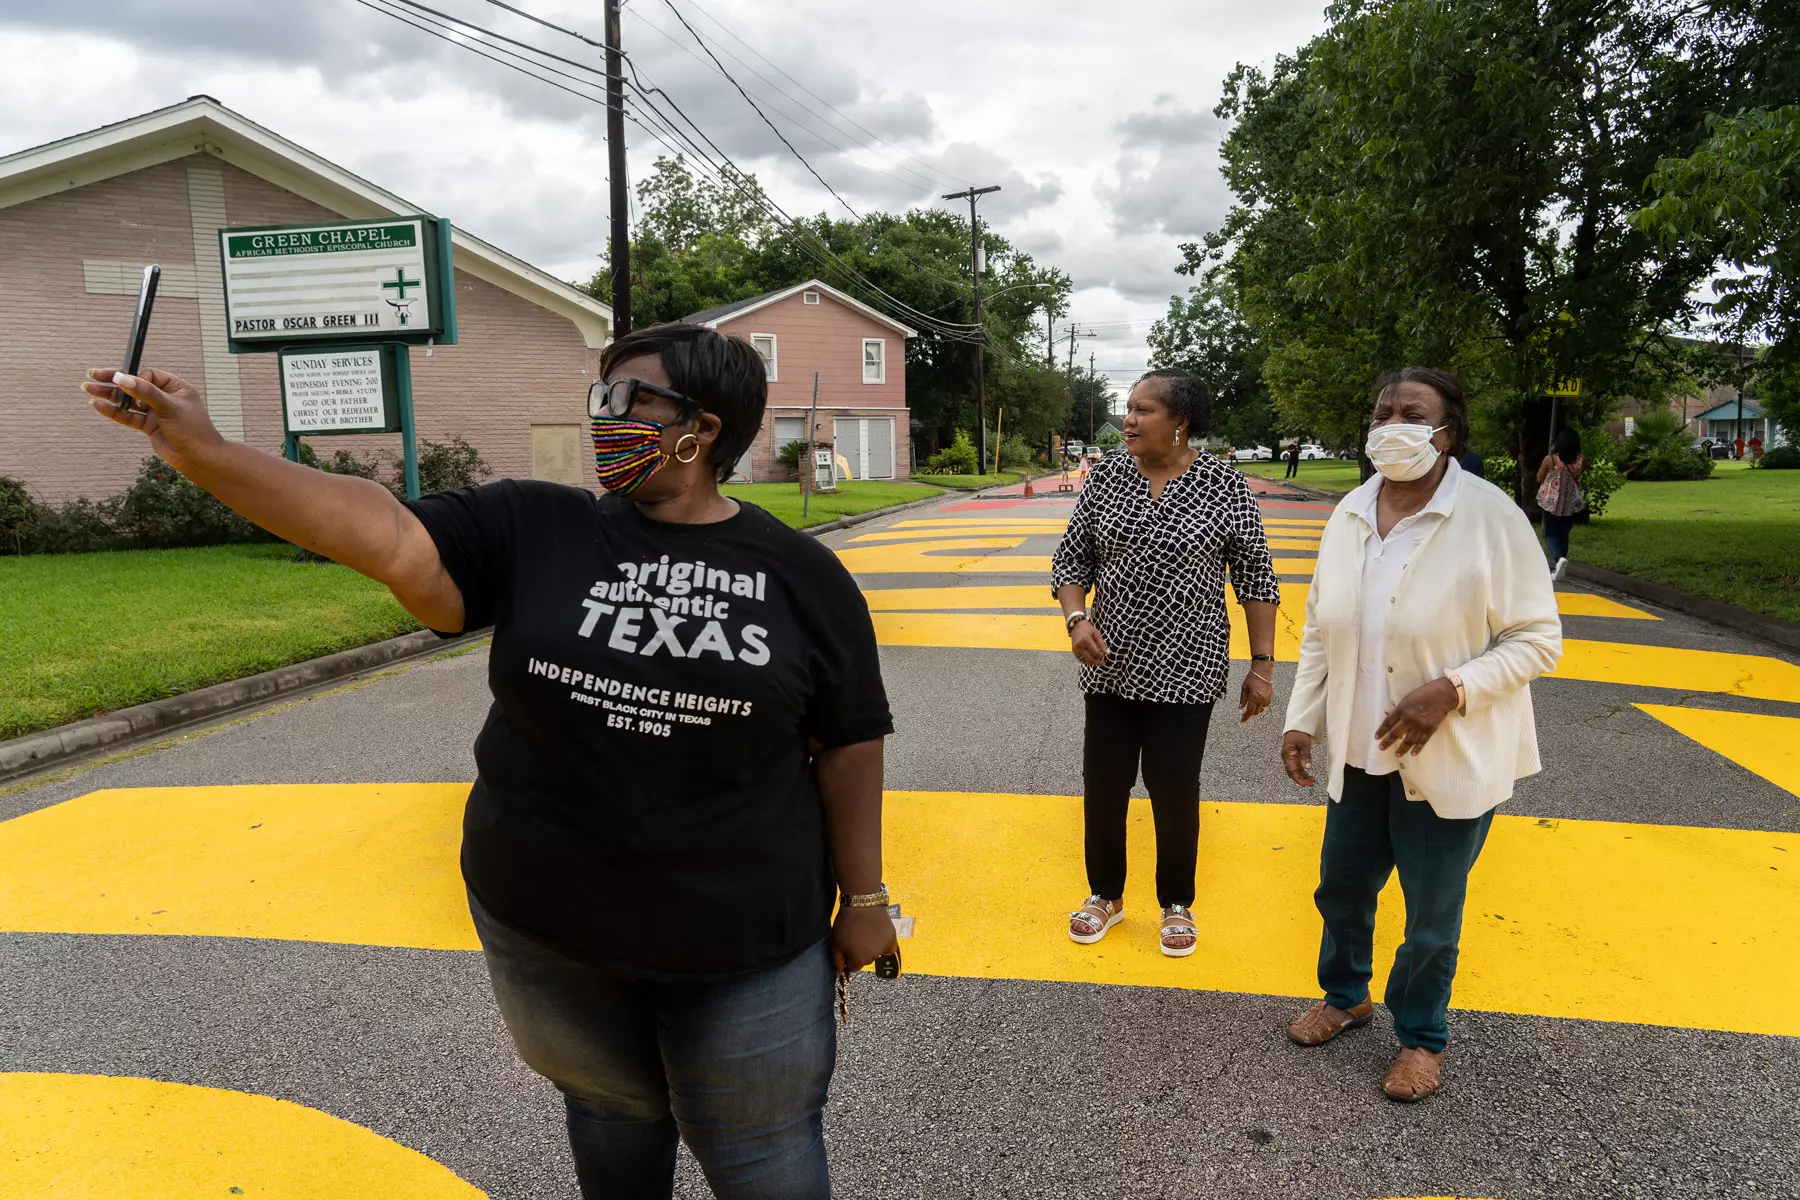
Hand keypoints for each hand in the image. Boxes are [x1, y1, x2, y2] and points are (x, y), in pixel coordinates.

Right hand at [83, 367, 222, 472]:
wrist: (199, 459)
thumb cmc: (192, 430)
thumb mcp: (169, 407)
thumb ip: (146, 393)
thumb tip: (123, 378)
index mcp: (176, 388)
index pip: (148, 376)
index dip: (134, 378)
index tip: (123, 382)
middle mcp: (165, 398)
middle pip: (135, 386)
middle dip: (114, 381)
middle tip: (92, 375)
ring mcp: (156, 412)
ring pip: (129, 402)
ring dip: (109, 396)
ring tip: (87, 389)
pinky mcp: (149, 426)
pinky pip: (128, 417)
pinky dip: (114, 412)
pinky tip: (97, 406)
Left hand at [830, 904, 897, 973]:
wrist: (861, 903)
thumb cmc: (846, 922)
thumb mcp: (834, 942)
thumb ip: (837, 960)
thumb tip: (838, 973)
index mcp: (859, 960)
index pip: (853, 967)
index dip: (849, 957)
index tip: (848, 946)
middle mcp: (873, 957)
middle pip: (866, 960)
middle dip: (861, 952)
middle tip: (856, 936)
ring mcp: (884, 948)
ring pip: (877, 954)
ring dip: (872, 948)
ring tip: (866, 932)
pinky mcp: (892, 938)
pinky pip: (890, 948)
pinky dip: (885, 945)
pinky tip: (878, 937)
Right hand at [1069, 618, 1107, 664]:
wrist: (1076, 626)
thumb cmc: (1088, 629)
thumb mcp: (1097, 634)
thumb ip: (1102, 644)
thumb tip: (1107, 653)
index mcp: (1086, 640)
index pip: (1095, 652)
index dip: (1101, 655)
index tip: (1104, 654)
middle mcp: (1079, 646)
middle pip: (1090, 659)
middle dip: (1097, 662)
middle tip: (1102, 662)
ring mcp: (1076, 649)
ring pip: (1085, 660)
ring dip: (1092, 662)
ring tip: (1097, 661)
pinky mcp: (1074, 651)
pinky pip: (1081, 659)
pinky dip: (1087, 660)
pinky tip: (1091, 658)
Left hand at [1239, 663, 1273, 722]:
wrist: (1262, 670)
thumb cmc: (1252, 677)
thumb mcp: (1244, 687)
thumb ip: (1243, 698)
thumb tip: (1241, 707)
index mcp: (1254, 697)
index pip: (1250, 711)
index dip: (1246, 717)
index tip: (1242, 720)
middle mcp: (1262, 699)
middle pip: (1256, 712)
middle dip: (1250, 714)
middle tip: (1245, 713)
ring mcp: (1267, 697)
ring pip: (1262, 709)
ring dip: (1256, 710)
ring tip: (1251, 708)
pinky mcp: (1270, 695)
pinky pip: (1266, 704)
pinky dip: (1261, 706)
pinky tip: (1257, 703)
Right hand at [1282, 730, 1314, 786]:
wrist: (1297, 726)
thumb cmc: (1298, 733)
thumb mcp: (1304, 744)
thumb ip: (1305, 756)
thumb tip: (1308, 767)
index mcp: (1287, 755)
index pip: (1291, 771)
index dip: (1298, 779)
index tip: (1305, 784)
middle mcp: (1287, 757)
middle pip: (1293, 772)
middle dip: (1301, 779)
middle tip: (1310, 784)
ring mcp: (1290, 757)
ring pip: (1296, 770)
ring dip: (1303, 776)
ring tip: (1311, 780)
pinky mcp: (1294, 756)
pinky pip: (1297, 766)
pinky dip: (1303, 771)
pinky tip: (1308, 774)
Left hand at [1375, 677, 1459, 756]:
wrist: (1442, 695)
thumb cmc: (1424, 694)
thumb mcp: (1407, 698)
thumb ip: (1398, 709)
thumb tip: (1387, 714)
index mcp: (1402, 710)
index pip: (1388, 723)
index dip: (1381, 731)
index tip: (1377, 737)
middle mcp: (1409, 719)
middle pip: (1396, 733)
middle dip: (1388, 742)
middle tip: (1382, 748)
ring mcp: (1420, 725)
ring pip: (1408, 740)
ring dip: (1402, 749)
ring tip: (1397, 754)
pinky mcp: (1430, 729)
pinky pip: (1422, 741)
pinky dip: (1417, 748)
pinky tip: (1412, 753)